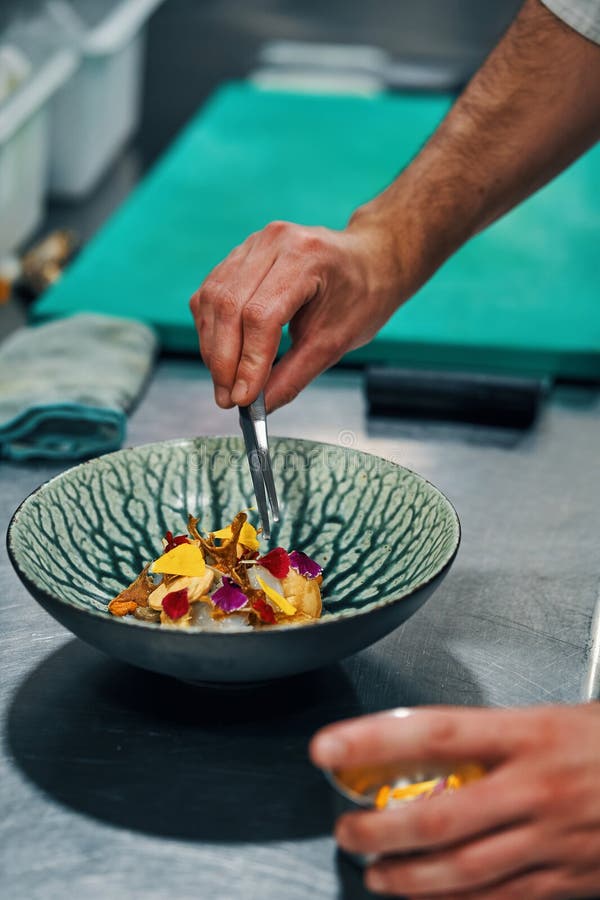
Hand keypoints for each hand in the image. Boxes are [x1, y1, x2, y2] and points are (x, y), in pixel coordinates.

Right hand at [189, 216, 405, 411]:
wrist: (369, 262)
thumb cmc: (362, 297)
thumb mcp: (335, 343)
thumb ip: (294, 376)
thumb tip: (259, 406)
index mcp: (306, 257)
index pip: (261, 315)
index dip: (248, 361)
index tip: (243, 398)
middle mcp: (274, 241)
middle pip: (228, 305)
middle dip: (223, 360)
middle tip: (227, 398)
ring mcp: (253, 244)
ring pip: (212, 299)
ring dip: (212, 347)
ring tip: (224, 383)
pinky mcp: (240, 254)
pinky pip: (211, 293)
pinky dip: (211, 329)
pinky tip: (221, 354)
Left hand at [310, 704, 599, 898]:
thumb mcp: (559, 715)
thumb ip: (498, 733)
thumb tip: (432, 742)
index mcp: (530, 733)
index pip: (433, 732)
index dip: (372, 741)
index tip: (326, 747)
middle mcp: (536, 788)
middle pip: (437, 816)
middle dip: (377, 829)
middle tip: (345, 829)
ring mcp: (553, 841)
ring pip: (462, 871)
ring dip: (407, 877)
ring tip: (375, 872)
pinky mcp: (568, 881)